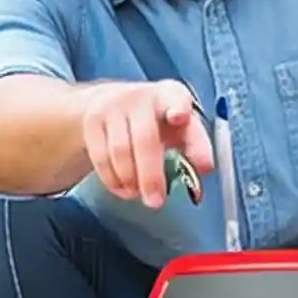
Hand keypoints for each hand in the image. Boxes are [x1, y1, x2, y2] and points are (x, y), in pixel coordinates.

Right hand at [81, 80, 213, 207]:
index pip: (176, 98)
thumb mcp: (183, 128)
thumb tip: (204, 169)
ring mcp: (113, 106)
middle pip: (145, 138)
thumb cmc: (161, 121)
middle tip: (155, 202)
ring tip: (139, 195)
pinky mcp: (92, 121)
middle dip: (150, 175)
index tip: (179, 118)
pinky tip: (123, 189)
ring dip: (130, 180)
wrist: (118, 103)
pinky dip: (112, 179)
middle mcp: (141, 96)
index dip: (178, 108)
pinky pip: (100, 156)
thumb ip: (197, 147)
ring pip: (120, 151)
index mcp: (171, 95)